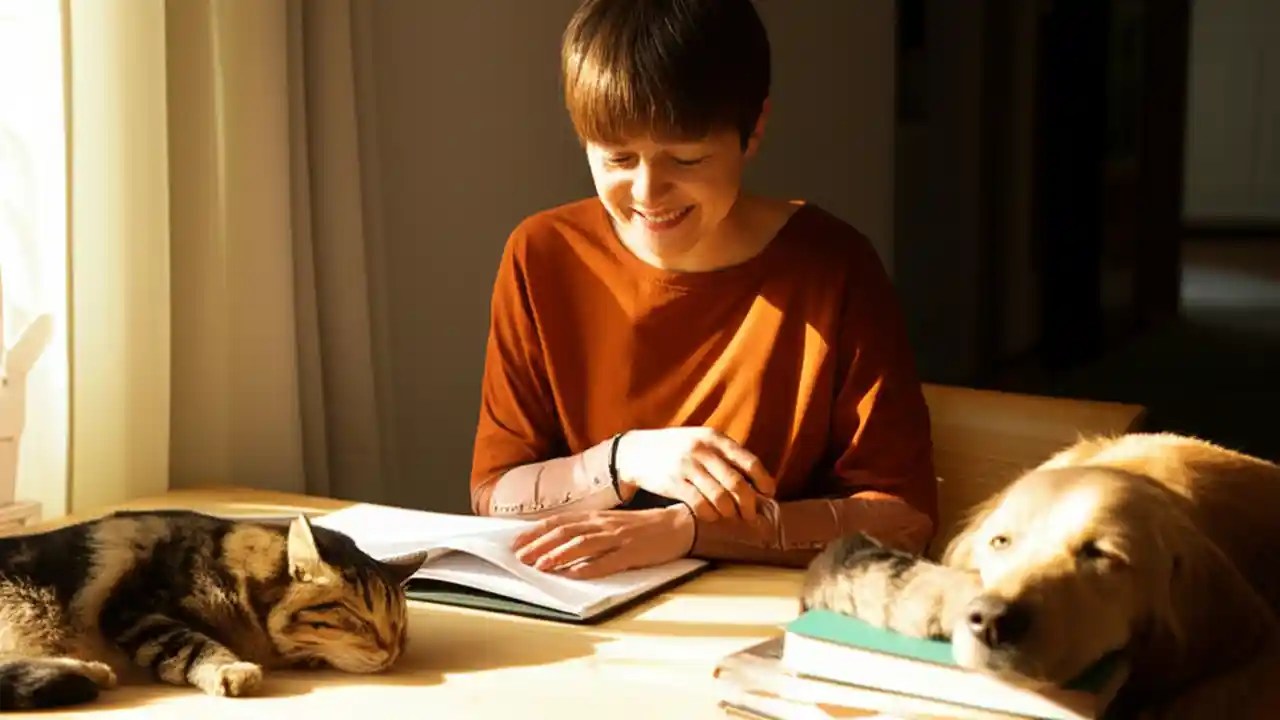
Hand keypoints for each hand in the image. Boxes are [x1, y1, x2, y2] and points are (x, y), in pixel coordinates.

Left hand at [510, 506, 695, 579]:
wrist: (677, 526)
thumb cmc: (641, 528)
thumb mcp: (610, 524)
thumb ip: (587, 530)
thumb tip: (557, 542)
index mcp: (597, 517)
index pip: (559, 522)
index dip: (536, 532)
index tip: (516, 543)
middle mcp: (604, 525)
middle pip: (566, 532)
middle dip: (540, 544)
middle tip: (520, 558)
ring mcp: (619, 539)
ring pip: (583, 544)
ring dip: (559, 554)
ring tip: (541, 565)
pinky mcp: (634, 553)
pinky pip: (609, 561)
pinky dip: (590, 568)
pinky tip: (575, 574)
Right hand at [614, 427, 775, 522]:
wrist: (635, 451)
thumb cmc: (675, 448)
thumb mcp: (701, 441)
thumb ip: (725, 456)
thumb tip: (754, 481)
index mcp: (714, 438)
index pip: (748, 461)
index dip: (763, 479)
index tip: (769, 493)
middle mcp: (702, 451)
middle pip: (736, 483)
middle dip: (748, 504)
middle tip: (751, 514)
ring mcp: (687, 467)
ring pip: (720, 498)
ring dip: (729, 512)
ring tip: (730, 516)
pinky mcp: (673, 483)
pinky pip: (700, 505)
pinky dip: (710, 515)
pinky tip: (711, 516)